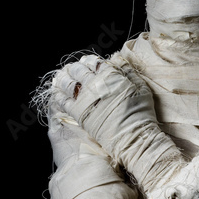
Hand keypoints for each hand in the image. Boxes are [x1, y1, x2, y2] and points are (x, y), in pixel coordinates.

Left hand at [51, 55, 184, 192]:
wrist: (133, 137)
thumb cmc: (141, 114)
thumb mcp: (141, 88)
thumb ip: (129, 72)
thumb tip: (119, 61)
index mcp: (110, 76)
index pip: (95, 63)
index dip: (90, 61)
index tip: (87, 62)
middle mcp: (95, 85)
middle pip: (79, 71)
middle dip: (75, 68)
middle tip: (72, 68)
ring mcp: (84, 99)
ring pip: (68, 84)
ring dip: (64, 78)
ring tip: (61, 77)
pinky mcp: (78, 114)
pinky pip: (63, 101)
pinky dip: (59, 95)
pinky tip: (57, 92)